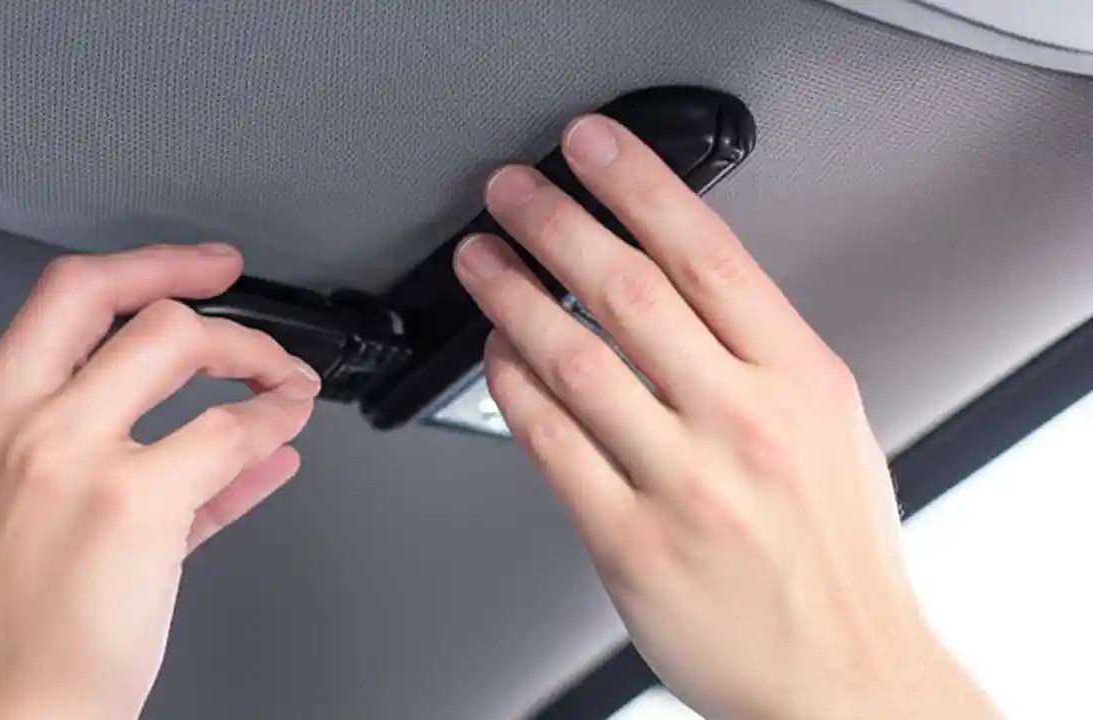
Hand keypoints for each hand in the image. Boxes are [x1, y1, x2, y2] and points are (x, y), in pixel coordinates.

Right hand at [0, 244, 320, 718]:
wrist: (17, 710)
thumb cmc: (19, 622)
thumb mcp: (29, 511)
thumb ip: (115, 453)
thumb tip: (208, 421)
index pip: (67, 296)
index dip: (146, 265)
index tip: (196, 267)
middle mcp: (23, 425)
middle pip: (136, 308)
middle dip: (215, 309)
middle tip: (255, 333)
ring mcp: (76, 459)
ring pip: (185, 347)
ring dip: (258, 362)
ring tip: (286, 386)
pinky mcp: (133, 503)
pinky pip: (230, 435)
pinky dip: (271, 425)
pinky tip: (283, 436)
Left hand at [455, 116, 998, 718]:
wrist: (843, 678)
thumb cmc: (836, 555)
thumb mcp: (829, 426)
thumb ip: (756, 353)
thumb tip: (674, 278)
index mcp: (801, 382)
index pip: (708, 254)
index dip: (639, 185)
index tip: (591, 147)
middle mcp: (743, 425)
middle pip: (629, 292)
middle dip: (556, 224)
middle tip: (512, 191)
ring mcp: (684, 486)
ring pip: (574, 362)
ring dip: (513, 298)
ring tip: (482, 262)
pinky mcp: (629, 544)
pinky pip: (549, 446)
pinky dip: (512, 389)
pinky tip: (496, 355)